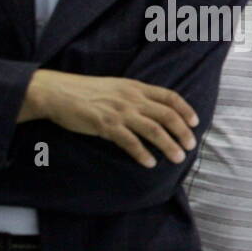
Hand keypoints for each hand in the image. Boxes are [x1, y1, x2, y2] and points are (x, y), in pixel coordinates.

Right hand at [23, 69, 199, 167]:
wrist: (56, 92)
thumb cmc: (86, 91)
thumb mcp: (117, 87)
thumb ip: (136, 97)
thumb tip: (155, 110)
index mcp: (136, 87)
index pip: (170, 97)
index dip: (185, 110)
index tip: (195, 123)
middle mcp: (132, 99)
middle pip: (167, 116)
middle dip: (182, 132)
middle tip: (190, 146)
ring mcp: (120, 112)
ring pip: (154, 130)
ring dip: (169, 146)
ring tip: (178, 158)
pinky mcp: (106, 125)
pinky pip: (130, 142)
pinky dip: (142, 154)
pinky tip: (150, 163)